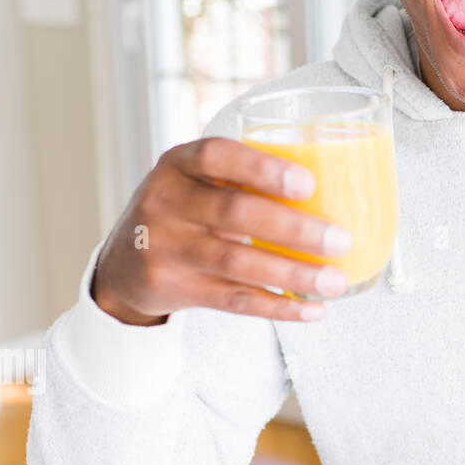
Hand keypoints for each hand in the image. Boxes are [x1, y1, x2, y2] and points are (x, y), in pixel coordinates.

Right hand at [90, 138, 354, 324]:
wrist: (123, 263)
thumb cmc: (186, 210)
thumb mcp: (199, 181)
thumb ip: (246, 181)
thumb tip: (337, 193)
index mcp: (180, 163)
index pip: (217, 156)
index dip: (263, 169)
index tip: (308, 184)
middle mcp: (166, 202)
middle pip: (235, 213)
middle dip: (295, 228)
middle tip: (341, 240)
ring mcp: (167, 247)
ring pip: (238, 262)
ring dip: (294, 273)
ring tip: (336, 281)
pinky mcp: (174, 288)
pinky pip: (233, 300)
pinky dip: (277, 306)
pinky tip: (311, 309)